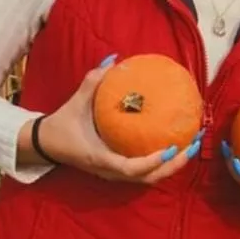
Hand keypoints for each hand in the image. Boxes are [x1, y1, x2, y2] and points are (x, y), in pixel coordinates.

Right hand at [21, 58, 202, 184]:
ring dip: (172, 166)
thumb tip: (113, 60)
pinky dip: (162, 163)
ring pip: (150, 178)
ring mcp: (115, 175)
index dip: (152, 162)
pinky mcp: (118, 172)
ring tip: (191, 145)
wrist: (46, 144)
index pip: (131, 168)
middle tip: (193, 145)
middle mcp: (111, 172)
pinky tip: (176, 145)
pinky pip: (145, 171)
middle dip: (174, 165)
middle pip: (149, 178)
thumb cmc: (62, 124)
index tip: (170, 149)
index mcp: (101, 159)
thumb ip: (93, 80)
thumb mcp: (76, 101)